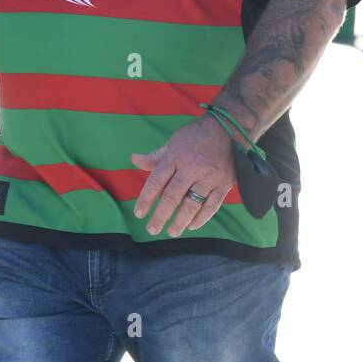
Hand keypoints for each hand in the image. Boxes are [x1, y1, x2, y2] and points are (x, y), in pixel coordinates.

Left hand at [131, 115, 235, 237]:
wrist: (228, 129)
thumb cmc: (196, 136)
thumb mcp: (173, 142)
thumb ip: (155, 156)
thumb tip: (134, 159)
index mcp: (176, 156)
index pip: (156, 181)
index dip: (146, 199)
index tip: (139, 213)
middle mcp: (191, 168)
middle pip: (172, 196)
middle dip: (160, 216)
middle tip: (152, 229)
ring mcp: (209, 177)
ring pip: (192, 204)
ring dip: (180, 221)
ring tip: (172, 232)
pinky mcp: (223, 184)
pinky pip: (212, 205)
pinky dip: (202, 218)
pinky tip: (192, 225)